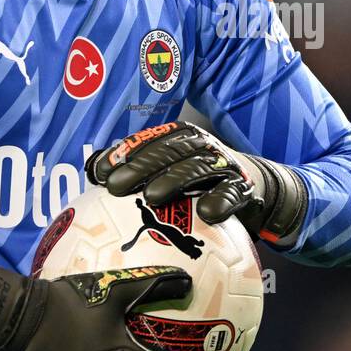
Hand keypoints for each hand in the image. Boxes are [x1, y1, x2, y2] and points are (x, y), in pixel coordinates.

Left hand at [85, 121, 307, 245]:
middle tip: (117, 187)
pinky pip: (232, 193)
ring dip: (174, 180)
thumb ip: (140, 172)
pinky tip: (207, 212)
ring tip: (152, 198)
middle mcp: (202, 146)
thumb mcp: (172, 174)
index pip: (147, 141)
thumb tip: (92, 172)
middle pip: (168, 151)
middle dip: (140, 167)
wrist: (258, 190)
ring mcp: (224, 165)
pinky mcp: (244, 187)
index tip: (97, 173)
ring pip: (197, 168)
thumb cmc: (203, 185)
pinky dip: (220, 200)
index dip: (122, 153)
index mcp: (180, 138)